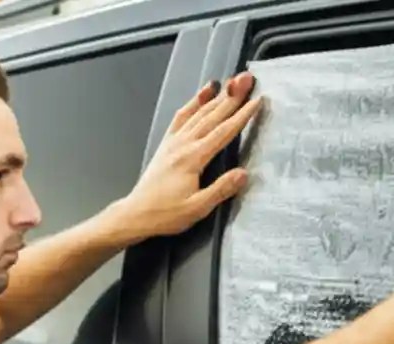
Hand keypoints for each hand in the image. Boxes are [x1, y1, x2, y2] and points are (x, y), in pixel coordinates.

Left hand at [113, 72, 263, 239]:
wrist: (136, 214)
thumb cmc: (166, 214)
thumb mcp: (197, 208)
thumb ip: (221, 190)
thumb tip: (243, 174)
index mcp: (193, 158)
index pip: (223, 132)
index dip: (242, 116)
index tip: (257, 101)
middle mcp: (183, 144)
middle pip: (212, 116)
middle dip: (232, 97)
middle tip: (247, 79)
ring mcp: (173, 142)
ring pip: (198, 113)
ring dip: (216, 96)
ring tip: (230, 81)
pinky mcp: (166, 144)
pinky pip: (181, 118)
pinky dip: (192, 104)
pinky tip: (202, 94)